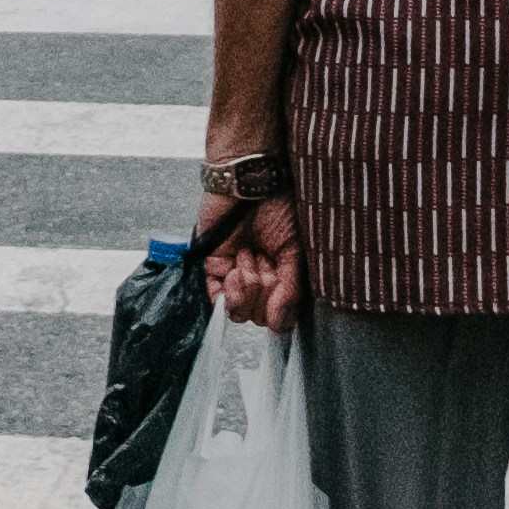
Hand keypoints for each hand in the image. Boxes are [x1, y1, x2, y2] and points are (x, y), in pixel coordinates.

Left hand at [189, 190, 303, 331]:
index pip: (279, 314)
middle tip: (264, 262)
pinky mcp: (212, 266)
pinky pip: (216, 300)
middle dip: (264, 292)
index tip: (280, 277)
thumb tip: (278, 327)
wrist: (251, 181)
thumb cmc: (279, 207)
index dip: (280, 303)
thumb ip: (290, 291)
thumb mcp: (295, 251)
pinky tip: (236, 270)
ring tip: (249, 258)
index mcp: (282, 275)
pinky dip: (228, 293)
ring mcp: (235, 274)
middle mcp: (259, 279)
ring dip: (246, 289)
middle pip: (259, 316)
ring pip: (238, 313)